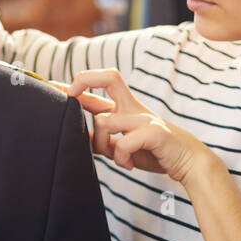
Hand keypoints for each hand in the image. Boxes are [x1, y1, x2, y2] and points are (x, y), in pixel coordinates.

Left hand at [52, 68, 215, 183]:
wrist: (187, 161)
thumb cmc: (153, 150)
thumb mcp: (122, 143)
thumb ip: (101, 139)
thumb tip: (74, 137)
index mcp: (124, 106)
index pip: (99, 84)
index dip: (75, 83)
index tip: (53, 86)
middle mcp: (132, 107)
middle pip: (110, 76)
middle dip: (84, 80)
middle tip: (69, 95)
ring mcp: (144, 118)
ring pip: (105, 120)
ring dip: (100, 144)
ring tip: (115, 157)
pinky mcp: (154, 133)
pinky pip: (124, 142)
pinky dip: (121, 157)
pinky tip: (127, 164)